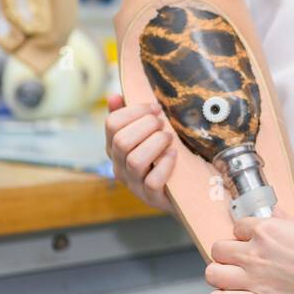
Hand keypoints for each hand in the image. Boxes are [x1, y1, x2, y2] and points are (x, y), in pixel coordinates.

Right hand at [105, 93, 177, 214]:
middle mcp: (119, 166)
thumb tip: (113, 96)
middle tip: (163, 123)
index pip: (112, 123)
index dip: (134, 110)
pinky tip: (174, 155)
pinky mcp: (150, 197)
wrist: (181, 190)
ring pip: (135, 161)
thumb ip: (129, 116)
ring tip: (169, 138)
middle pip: (121, 141)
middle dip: (146, 126)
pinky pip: (153, 181)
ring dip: (156, 144)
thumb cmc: (161, 155)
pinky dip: (165, 165)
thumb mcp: (145, 134)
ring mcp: (134, 184)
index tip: (155, 108)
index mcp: (114, 147)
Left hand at [206, 208, 293, 293]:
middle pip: (218, 249)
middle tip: (235, 258)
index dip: (242, 234)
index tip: (248, 240)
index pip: (237, 227)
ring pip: (213, 273)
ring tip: (228, 276)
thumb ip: (285, 221)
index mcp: (267, 231)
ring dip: (218, 273)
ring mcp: (255, 280)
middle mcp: (256, 253)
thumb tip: (274, 213)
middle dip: (225, 252)